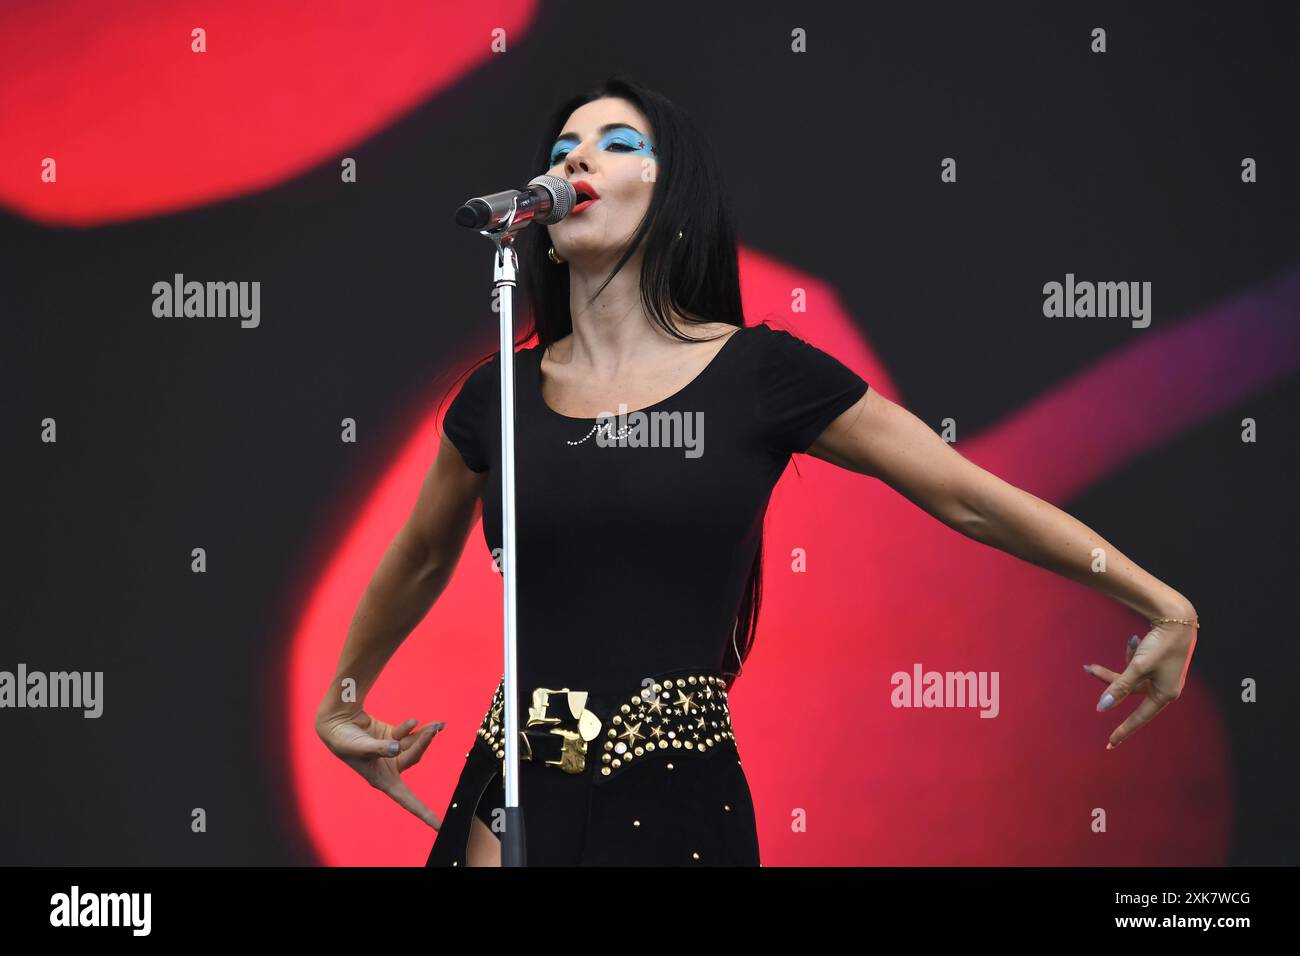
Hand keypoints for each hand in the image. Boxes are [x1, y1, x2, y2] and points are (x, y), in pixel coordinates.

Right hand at [316, 709, 446, 828]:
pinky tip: (414, 722)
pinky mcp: (392, 737)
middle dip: (424, 743)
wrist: (336, 723)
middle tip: (433, 728)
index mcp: (382, 779)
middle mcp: (389, 768)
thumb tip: (396, 748)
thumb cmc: (344, 741)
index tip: (440, 825)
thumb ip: (380, 748)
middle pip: (413, 757)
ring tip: (436, 724)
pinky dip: (413, 727)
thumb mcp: (360, 747)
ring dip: (426, 734)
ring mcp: (392, 752)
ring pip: (414, 744)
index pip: (406, 800)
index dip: (423, 812)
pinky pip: (407, 733)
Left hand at [1082, 616, 1197, 748]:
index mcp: (1165, 694)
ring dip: (1114, 669)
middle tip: (1088, 669)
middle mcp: (1164, 688)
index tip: (1109, 744)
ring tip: (1095, 659)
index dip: (1123, 730)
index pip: (1140, 718)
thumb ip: (1119, 687)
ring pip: (1129, 678)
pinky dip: (1131, 655)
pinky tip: (1134, 639)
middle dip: (1108, 680)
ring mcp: (1160, 677)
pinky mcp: (1157, 665)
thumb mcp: (1138, 667)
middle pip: (1128, 691)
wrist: (1178, 619)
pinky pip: (1136, 667)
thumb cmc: (1161, 645)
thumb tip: (1102, 707)